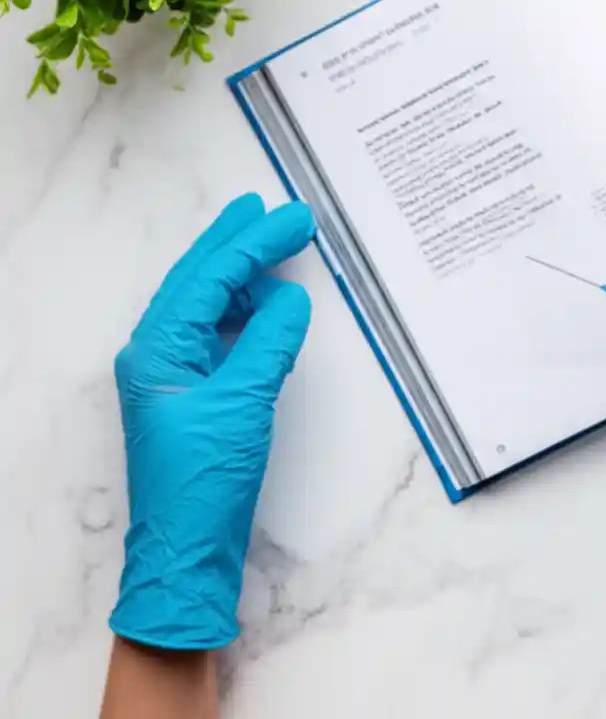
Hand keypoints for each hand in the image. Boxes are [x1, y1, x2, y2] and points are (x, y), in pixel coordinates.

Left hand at [110, 194, 314, 649]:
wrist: (187, 549)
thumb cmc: (206, 479)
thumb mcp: (243, 402)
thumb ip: (268, 343)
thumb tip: (288, 298)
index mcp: (158, 347)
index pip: (210, 278)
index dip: (253, 243)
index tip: (295, 217)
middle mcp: (159, 353)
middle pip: (198, 282)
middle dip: (235, 244)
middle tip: (268, 208)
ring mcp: (175, 375)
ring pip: (208, 308)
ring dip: (242, 277)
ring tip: (275, 248)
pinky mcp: (195, 397)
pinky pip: (219, 337)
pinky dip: (246, 315)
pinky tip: (268, 308)